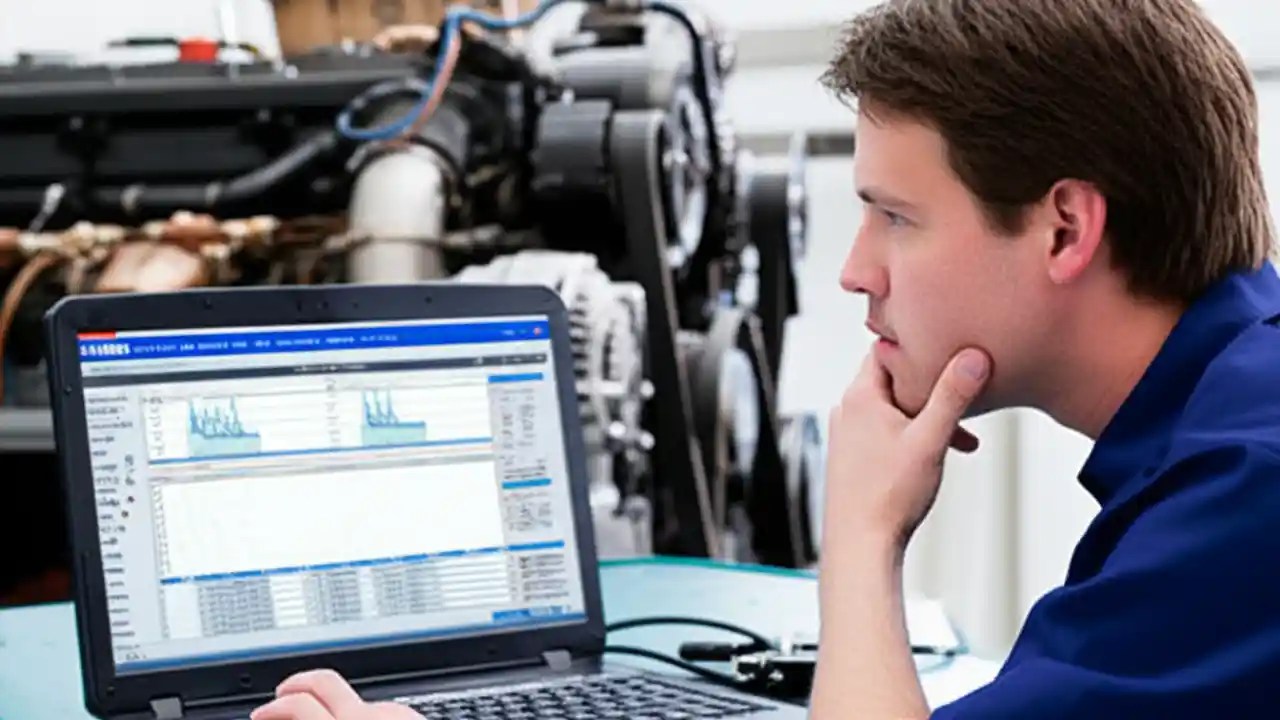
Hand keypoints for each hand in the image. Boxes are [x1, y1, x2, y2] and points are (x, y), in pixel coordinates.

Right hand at [250, 670, 423, 719]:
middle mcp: (371, 719)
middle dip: (296, 685)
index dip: (271, 709)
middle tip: (280, 699)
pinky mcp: (411, 716)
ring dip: (330, 706)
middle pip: (323, 680)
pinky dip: (362, 718)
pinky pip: (378, 711)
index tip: (262, 715)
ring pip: (352, 696)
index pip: (298, 705)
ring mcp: (395, 714)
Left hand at [823, 348, 990, 550]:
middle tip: (963, 397)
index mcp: (860, 396)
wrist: (860, 545)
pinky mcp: (853, 455)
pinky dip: (913, 435)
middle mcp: (847, 410)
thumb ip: (952, 396)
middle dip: (931, 387)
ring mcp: (848, 434)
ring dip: (927, 416)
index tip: (948, 349)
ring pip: (894, 408)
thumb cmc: (887, 497)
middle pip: (894, 379)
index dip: (920, 347)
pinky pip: (887, 430)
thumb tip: (973, 358)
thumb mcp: (930, 440)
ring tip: (958, 435)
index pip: (889, 350)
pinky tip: (936, 455)